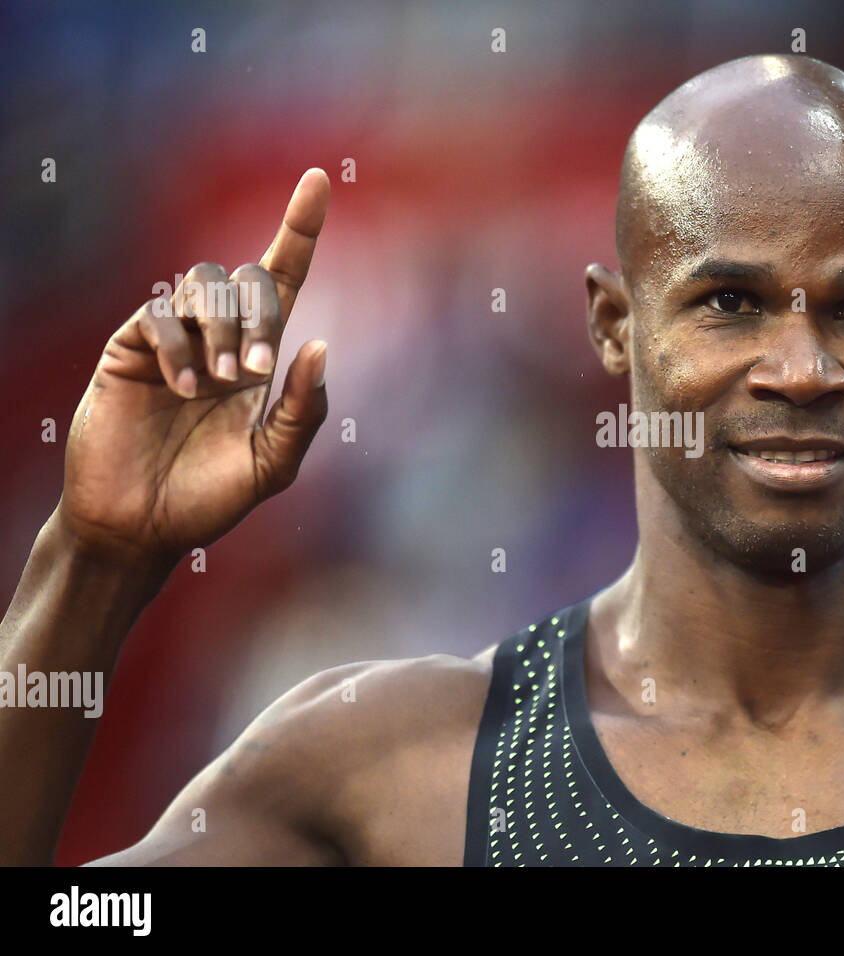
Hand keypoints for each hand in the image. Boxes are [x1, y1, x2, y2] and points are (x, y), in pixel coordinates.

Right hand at [56, 168, 331, 563]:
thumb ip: (302, 412)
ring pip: (202, 286)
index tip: (319, 180)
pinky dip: (178, 345)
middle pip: (246, 280)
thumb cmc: (207, 500)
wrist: (140, 529)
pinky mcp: (130, 349)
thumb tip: (319, 344)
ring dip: (222, 327)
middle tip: (255, 373)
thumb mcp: (270, 463)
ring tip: (221, 381)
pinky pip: (158, 315)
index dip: (300, 228)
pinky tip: (182, 389)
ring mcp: (172, 341)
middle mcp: (217, 339)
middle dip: (260, 317)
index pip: (282, 279)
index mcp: (258, 358)